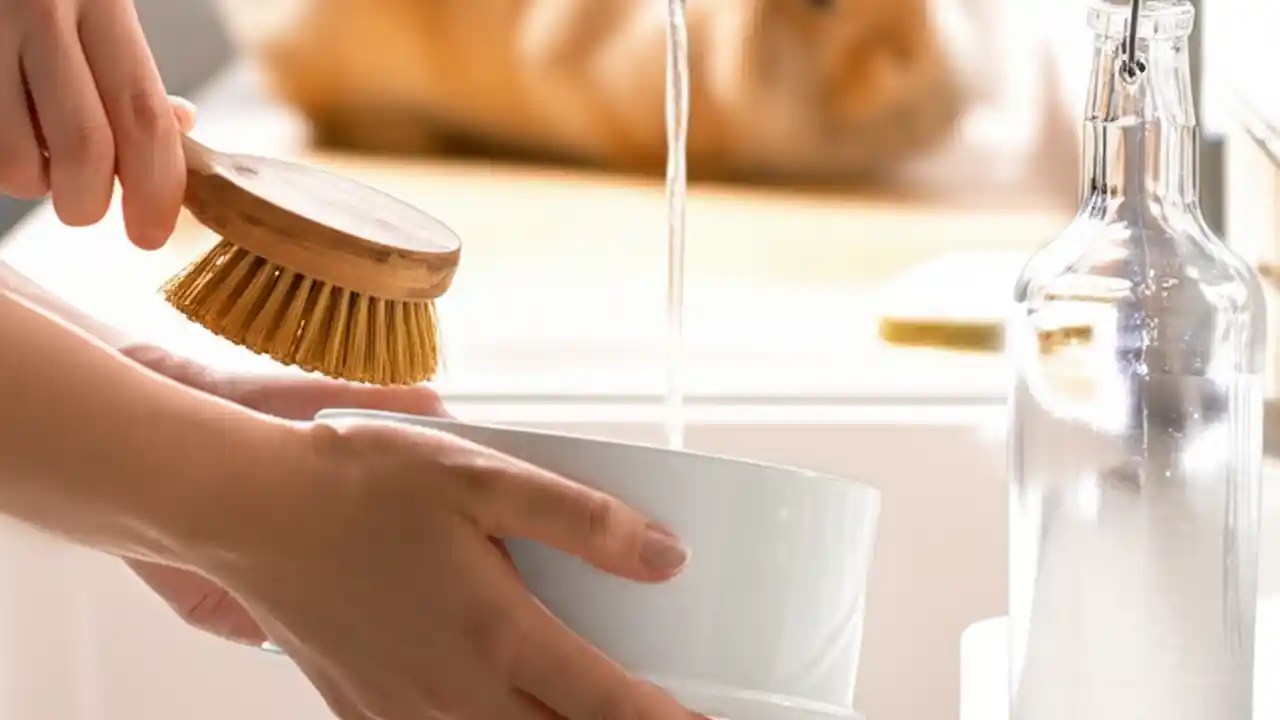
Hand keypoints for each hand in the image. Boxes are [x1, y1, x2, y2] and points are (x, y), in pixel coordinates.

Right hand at [0, 0, 195, 248]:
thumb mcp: (100, 1)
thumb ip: (131, 65)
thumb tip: (179, 127)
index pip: (143, 116)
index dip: (156, 188)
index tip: (152, 233)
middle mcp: (40, 9)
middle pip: (84, 147)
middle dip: (90, 201)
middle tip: (87, 207)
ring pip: (16, 160)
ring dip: (33, 181)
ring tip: (35, 151)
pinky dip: (1, 159)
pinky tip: (7, 126)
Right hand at [123, 345, 697, 719]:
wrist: (249, 513)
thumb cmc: (360, 487)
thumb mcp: (481, 478)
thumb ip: (580, 520)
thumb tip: (665, 557)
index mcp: (499, 635)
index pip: (611, 706)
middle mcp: (459, 692)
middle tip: (659, 716)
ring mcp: (410, 713)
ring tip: (584, 708)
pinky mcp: (369, 714)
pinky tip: (493, 705)